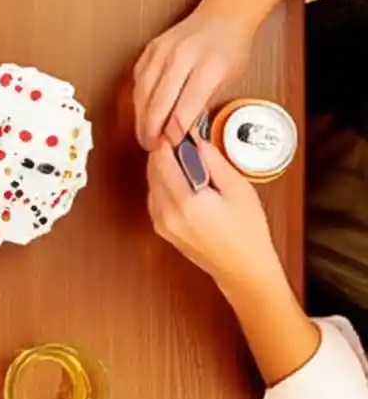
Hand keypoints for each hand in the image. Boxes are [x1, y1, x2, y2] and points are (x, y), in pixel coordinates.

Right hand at [132, 7, 251, 150]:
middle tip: (152, 147)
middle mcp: (183, 56)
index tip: (171, 144)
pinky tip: (141, 114)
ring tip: (145, 136)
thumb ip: (203, 104)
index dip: (175, 129)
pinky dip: (137, 101)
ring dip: (141, 118)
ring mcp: (163, 52)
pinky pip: (138, 81)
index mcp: (210, 65)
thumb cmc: (229, 48)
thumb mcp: (229, 79)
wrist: (222, 15)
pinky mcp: (149, 51)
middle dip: (153, 128)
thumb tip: (184, 131)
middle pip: (159, 101)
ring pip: (143, 93)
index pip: (186, 105)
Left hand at [146, 139, 281, 290]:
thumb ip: (213, 161)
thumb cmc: (247, 231)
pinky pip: (154, 196)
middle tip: (185, 143)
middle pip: (153, 169)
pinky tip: (184, 182)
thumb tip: (195, 140)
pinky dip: (164, 183)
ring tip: (189, 163)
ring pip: (152, 181)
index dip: (169, 140)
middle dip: (166, 153)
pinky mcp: (160, 227)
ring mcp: (160, 222)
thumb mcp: (238, 189)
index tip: (179, 130)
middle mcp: (166, 213)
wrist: (241, 267)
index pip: (162, 159)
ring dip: (164, 168)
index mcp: (186, 201)